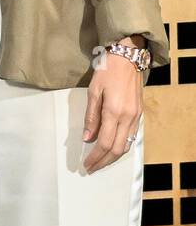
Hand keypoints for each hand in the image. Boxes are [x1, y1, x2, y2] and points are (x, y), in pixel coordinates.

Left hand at [83, 42, 143, 173]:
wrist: (127, 58)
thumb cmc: (107, 72)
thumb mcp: (93, 92)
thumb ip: (91, 117)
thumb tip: (87, 137)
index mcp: (114, 112)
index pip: (104, 143)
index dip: (95, 156)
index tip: (86, 164)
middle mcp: (128, 117)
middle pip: (117, 149)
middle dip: (103, 161)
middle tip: (91, 168)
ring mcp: (136, 117)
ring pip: (126, 145)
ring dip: (113, 157)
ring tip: (100, 162)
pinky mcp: (139, 114)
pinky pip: (131, 136)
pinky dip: (121, 146)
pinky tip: (112, 149)